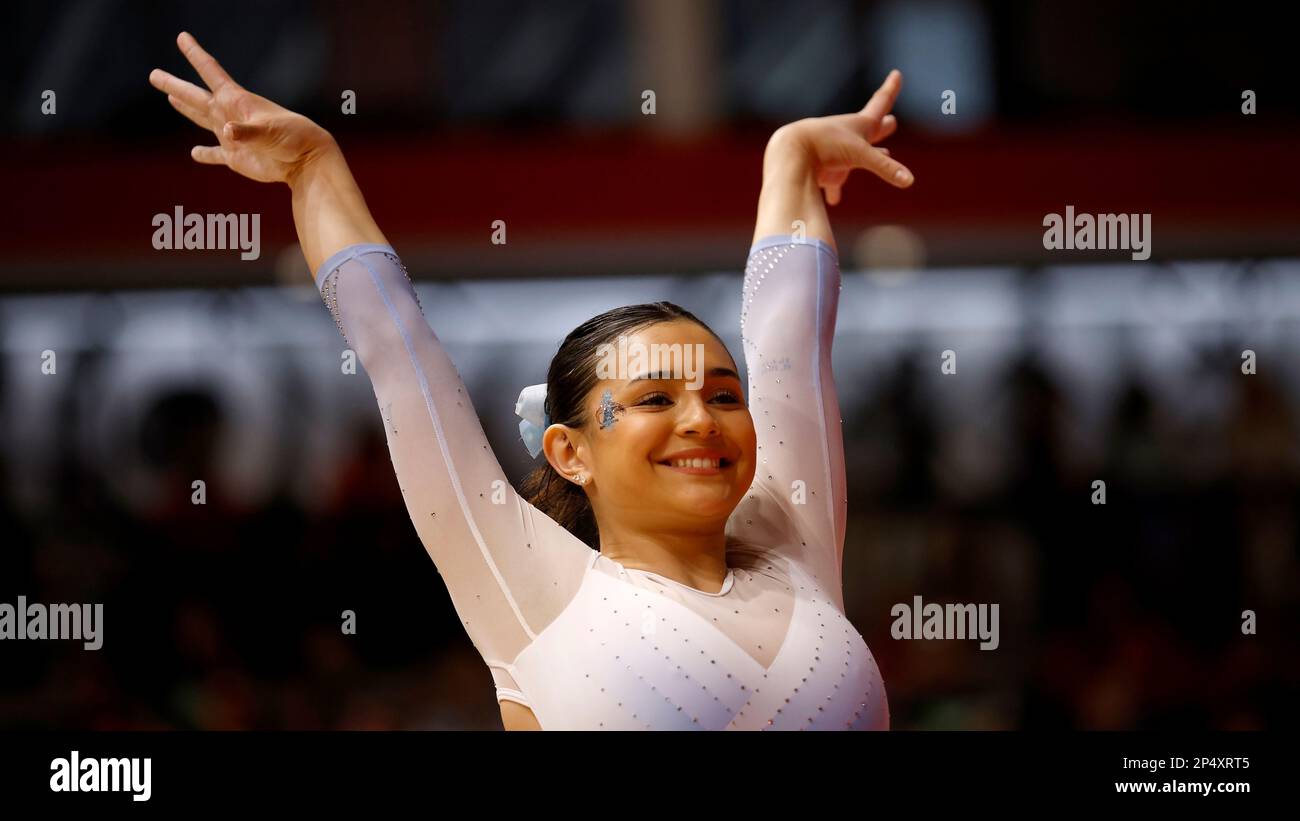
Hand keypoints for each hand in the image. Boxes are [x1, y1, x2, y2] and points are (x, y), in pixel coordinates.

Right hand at [148, 31, 335, 184]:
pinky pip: (215, 155)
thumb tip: (226, 132)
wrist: (306, 160)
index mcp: (237, 101)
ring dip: (186, 109)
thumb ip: (246, 133)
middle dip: (175, 85)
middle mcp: (230, 115)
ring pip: (202, 120)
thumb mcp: (269, 133)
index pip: (211, 73)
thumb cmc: (292, 139)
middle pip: (196, 97)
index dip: (196, 54)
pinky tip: (195, 153)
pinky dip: (205, 155)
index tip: (183, 37)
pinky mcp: (236, 157)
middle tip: (154, 74)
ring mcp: (232, 136)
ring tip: (171, 98)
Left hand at [772, 69, 913, 204]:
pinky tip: (833, 199)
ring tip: (883, 152)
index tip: (896, 73)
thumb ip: (886, 168)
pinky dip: (834, 189)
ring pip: (854, 155)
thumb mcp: (860, 156)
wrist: (790, 153)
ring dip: (868, 154)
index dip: (891, 89)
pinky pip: (832, 182)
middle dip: (882, 126)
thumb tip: (909, 181)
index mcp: (859, 124)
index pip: (881, 102)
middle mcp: (847, 135)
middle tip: (890, 120)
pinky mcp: (821, 170)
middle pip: (870, 129)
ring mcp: (834, 153)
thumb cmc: (825, 146)